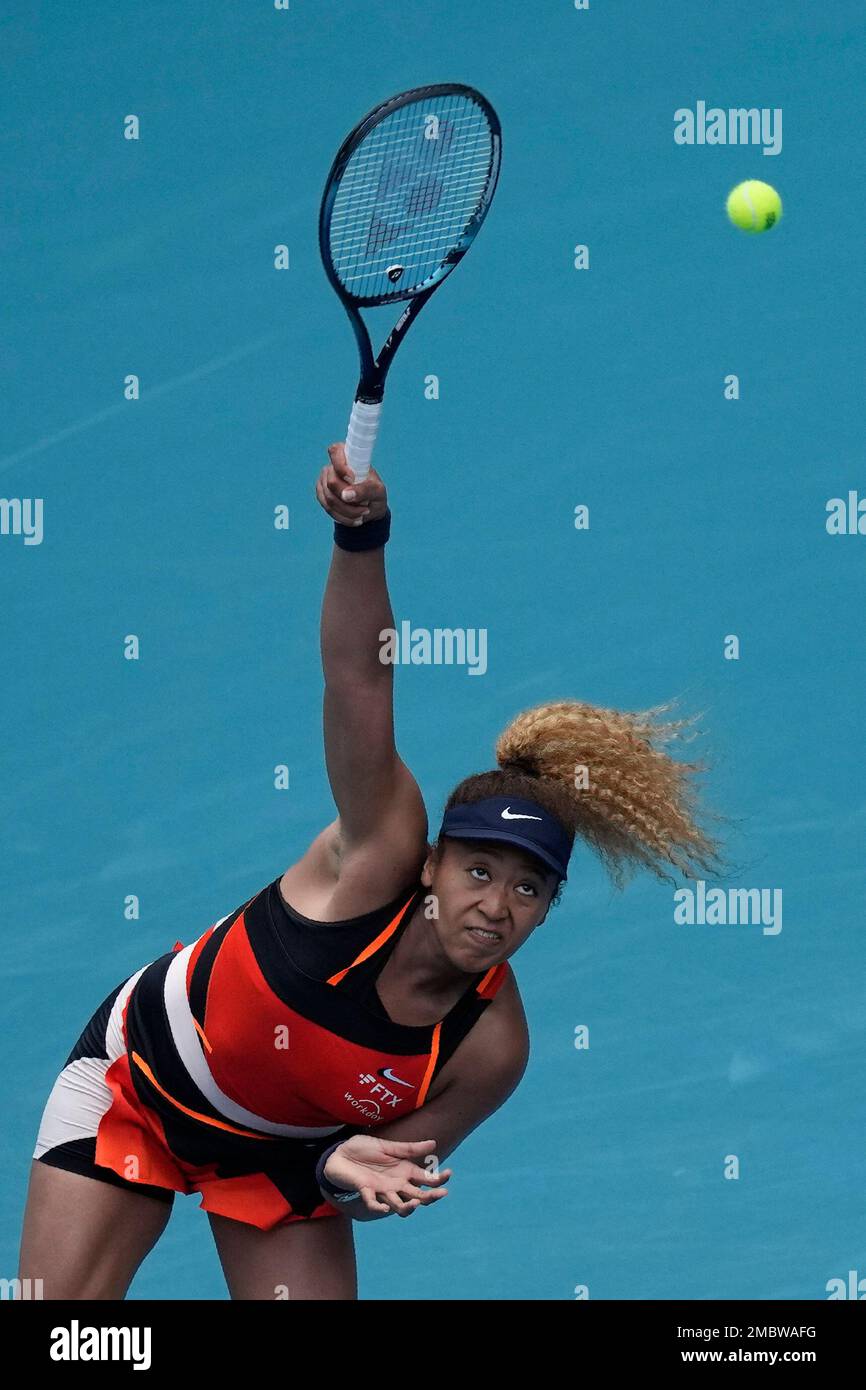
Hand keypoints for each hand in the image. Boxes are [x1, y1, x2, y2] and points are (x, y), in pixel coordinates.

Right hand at [315, 443, 387, 526]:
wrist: (370, 507)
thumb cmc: (375, 493)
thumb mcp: (377, 491)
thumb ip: (364, 490)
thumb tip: (346, 495)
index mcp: (348, 457)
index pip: (335, 450)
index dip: (340, 465)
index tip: (352, 478)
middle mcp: (332, 467)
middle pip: (332, 483)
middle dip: (349, 500)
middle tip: (365, 508)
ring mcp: (324, 481)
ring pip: (329, 499)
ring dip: (348, 512)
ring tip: (362, 515)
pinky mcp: (321, 495)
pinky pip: (327, 508)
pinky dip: (343, 517)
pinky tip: (354, 519)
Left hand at [323, 1135, 450, 1216]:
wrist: (339, 1153)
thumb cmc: (364, 1149)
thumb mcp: (388, 1146)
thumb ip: (410, 1148)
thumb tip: (433, 1144)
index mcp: (404, 1171)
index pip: (426, 1179)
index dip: (438, 1179)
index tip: (449, 1174)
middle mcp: (396, 1184)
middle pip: (418, 1196)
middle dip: (431, 1197)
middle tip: (441, 1194)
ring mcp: (382, 1190)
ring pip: (399, 1206)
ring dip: (408, 1207)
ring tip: (415, 1203)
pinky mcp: (366, 1191)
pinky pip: (373, 1204)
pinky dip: (378, 1208)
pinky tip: (383, 1208)